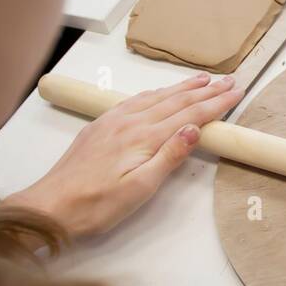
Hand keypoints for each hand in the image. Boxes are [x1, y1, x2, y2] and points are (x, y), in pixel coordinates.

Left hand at [6, 73, 242, 237]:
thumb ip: (169, 156)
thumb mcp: (140, 188)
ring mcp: (113, 121)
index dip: (215, 104)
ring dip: (181, 87)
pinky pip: (135, 100)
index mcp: (143, 137)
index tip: (235, 92)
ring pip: (155, 97)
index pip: (189, 116)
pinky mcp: (100, 126)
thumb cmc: (96, 205)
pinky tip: (159, 92)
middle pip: (175, 101)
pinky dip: (155, 93)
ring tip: (201, 79)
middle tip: (228, 79)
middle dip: (204, 90)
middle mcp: (129, 122)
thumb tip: (194, 127)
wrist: (50, 206)